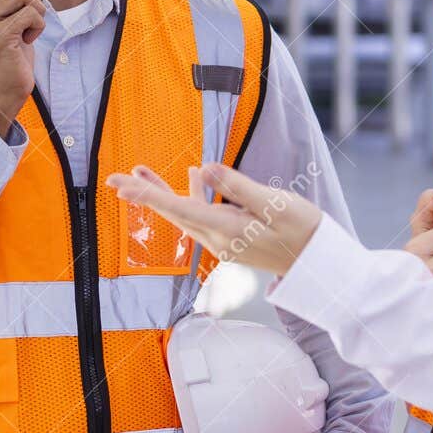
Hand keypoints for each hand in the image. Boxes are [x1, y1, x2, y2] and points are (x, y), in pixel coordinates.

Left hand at [104, 162, 320, 276]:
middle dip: (142, 193)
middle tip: (114, 179)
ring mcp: (222, 239)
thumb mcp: (273, 203)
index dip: (147, 194)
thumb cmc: (301, 231)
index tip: (121, 186)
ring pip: (184, 211)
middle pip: (172, 211)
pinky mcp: (230, 236)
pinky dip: (190, 194)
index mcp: (225, 229)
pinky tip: (190, 176)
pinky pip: (201, 213)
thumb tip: (202, 169)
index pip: (177, 207)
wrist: (317, 262)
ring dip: (161, 191)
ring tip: (139, 172)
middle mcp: (217, 237)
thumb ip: (237, 185)